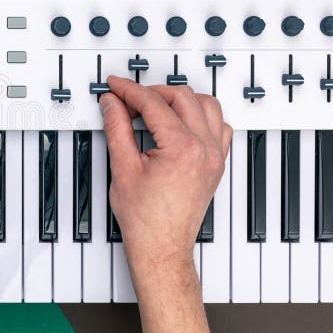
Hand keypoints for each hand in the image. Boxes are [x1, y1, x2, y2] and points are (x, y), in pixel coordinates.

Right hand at [100, 76, 231, 274]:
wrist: (161, 246)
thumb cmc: (145, 218)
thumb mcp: (122, 166)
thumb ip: (117, 128)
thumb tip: (113, 104)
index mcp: (182, 148)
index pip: (154, 103)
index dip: (129, 90)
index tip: (115, 87)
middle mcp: (205, 149)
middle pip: (182, 97)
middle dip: (152, 92)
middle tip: (129, 98)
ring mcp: (214, 156)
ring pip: (207, 105)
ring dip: (180, 100)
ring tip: (155, 106)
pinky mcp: (216, 164)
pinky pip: (220, 127)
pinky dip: (201, 117)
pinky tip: (182, 122)